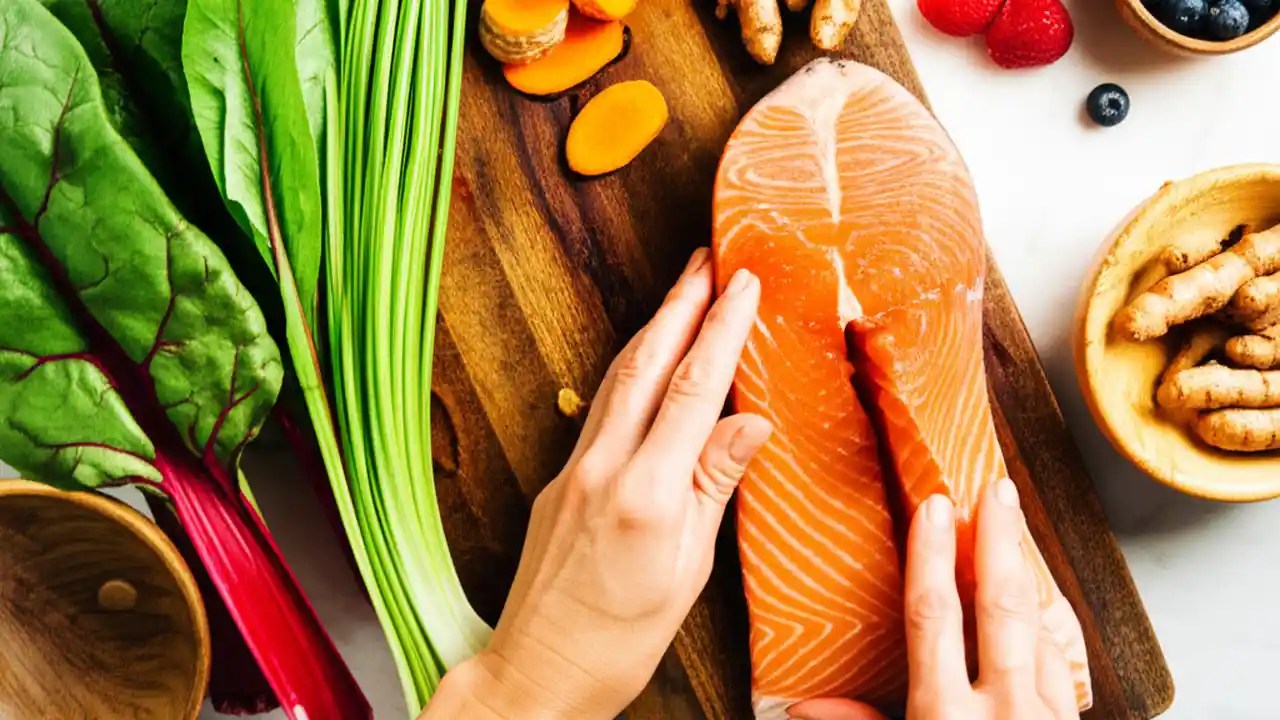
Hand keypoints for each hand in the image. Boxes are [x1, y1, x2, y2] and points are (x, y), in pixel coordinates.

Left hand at [423, 248, 769, 718]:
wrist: (537, 670)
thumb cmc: (619, 640)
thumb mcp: (687, 571)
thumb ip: (714, 487)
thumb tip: (753, 423)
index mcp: (645, 492)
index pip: (693, 390)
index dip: (721, 329)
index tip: (743, 283)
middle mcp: (603, 467)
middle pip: (646, 364)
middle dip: (681, 302)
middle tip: (707, 255)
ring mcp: (574, 468)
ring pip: (617, 378)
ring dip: (654, 327)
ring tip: (683, 289)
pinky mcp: (560, 478)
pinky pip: (601, 407)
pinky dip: (630, 369)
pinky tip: (646, 358)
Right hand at [789, 480, 1077, 719]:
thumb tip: (803, 705)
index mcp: (945, 717)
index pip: (936, 615)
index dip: (932, 555)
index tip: (934, 506)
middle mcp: (1001, 711)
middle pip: (1002, 606)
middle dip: (1000, 542)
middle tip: (998, 491)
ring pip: (1041, 630)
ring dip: (1030, 575)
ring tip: (1019, 529)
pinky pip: (1060, 666)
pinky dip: (1051, 626)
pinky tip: (1044, 604)